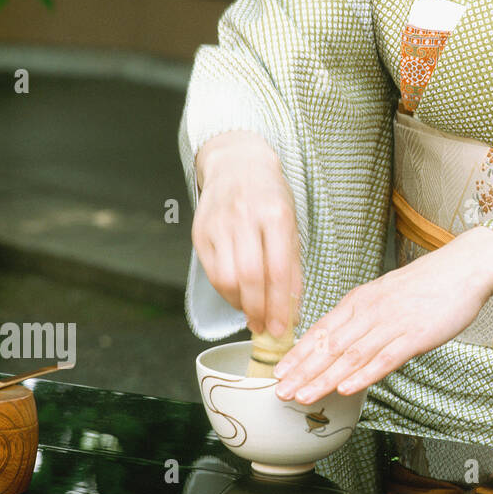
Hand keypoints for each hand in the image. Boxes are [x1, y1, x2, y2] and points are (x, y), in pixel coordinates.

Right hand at [192, 130, 301, 335]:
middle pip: (250, 277)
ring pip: (226, 279)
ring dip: (240, 305)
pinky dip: (226, 292)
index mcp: (275, 214)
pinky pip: (212, 273)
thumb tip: (292, 308)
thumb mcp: (291, 224)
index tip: (283, 328)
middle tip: (267, 329)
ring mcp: (219, 225)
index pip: (278, 269)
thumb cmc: (271, 196)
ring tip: (253, 316)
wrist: (237, 164)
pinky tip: (238, 298)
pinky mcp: (200, 233)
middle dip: (259, 310)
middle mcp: (244, 219)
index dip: (279, 304)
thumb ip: (292, 264)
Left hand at [272, 226, 492, 403]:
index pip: (322, 330)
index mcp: (361, 300)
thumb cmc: (428, 283)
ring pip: (351, 355)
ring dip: (324, 378)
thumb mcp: (386, 294)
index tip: (278, 372)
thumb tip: (342, 340)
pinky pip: (385, 358)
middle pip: (330, 345)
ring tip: (302, 396)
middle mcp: (371, 311)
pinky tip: (346, 388)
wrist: (464, 267)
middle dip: (302, 371)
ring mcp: (393, 323)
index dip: (298, 353)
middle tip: (279, 392)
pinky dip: (363, 375)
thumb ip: (363, 316)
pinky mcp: (416, 335)